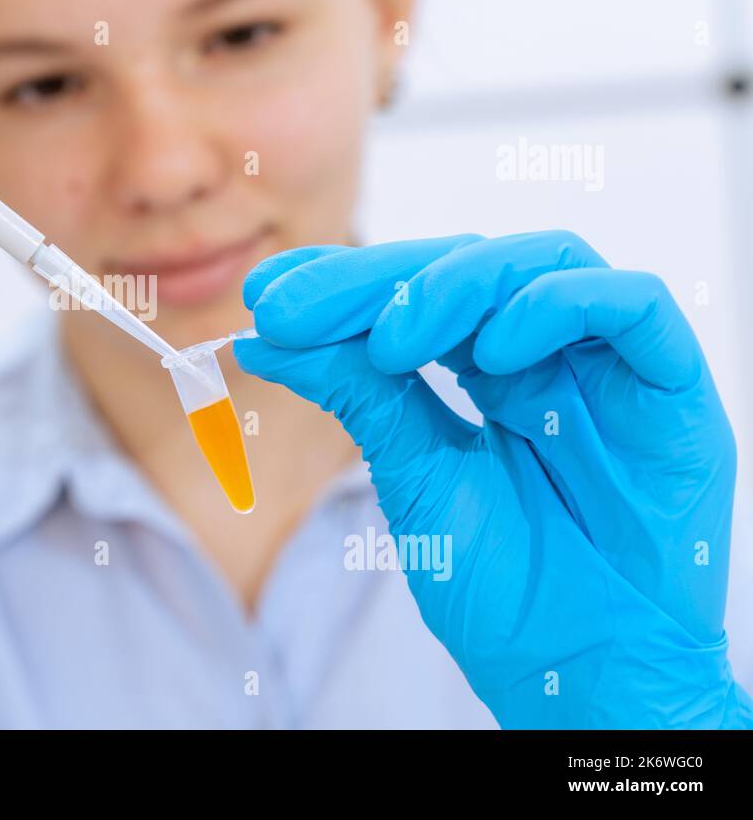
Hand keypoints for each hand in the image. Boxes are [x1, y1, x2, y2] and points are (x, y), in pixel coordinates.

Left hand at [234, 230, 751, 727]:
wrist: (588, 676)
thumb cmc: (509, 586)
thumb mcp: (415, 477)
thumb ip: (358, 395)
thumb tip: (267, 335)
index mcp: (488, 373)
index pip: (416, 294)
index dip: (341, 282)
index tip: (265, 297)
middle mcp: (548, 354)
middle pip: (468, 264)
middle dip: (375, 280)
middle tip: (294, 308)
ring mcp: (608, 365)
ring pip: (544, 261)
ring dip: (456, 285)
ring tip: (392, 341)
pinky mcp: (672, 387)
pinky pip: (631, 306)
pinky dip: (557, 309)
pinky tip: (493, 352)